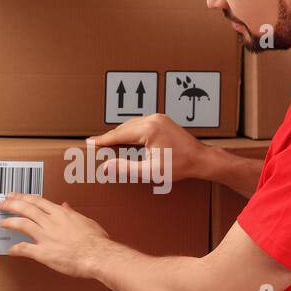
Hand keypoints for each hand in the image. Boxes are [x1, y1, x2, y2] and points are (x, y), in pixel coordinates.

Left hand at [0, 192, 112, 278]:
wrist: (97, 255)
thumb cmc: (95, 241)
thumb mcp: (85, 221)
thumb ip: (72, 214)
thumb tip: (66, 206)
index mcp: (60, 213)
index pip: (37, 201)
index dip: (23, 197)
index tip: (15, 196)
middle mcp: (50, 222)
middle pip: (26, 209)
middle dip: (11, 205)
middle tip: (2, 204)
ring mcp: (45, 236)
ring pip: (22, 224)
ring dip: (10, 222)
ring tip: (3, 222)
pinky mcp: (44, 253)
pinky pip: (25, 249)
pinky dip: (16, 249)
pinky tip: (11, 250)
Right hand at [90, 113, 209, 182]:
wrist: (201, 159)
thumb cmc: (179, 166)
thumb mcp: (150, 171)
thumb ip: (126, 168)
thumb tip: (106, 167)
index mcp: (148, 129)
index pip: (119, 134)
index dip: (103, 140)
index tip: (89, 143)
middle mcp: (153, 119)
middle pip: (124, 128)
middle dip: (110, 137)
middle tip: (95, 145)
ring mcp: (159, 118)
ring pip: (131, 125)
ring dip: (120, 134)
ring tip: (108, 143)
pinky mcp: (162, 120)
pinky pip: (140, 124)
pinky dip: (130, 132)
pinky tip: (126, 139)